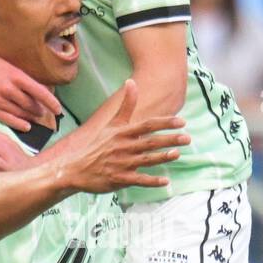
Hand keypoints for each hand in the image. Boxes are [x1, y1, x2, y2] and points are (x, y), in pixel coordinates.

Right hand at [0, 52, 61, 132]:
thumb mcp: (5, 65)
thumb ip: (20, 77)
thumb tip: (36, 87)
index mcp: (15, 75)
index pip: (40, 91)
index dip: (51, 102)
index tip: (58, 109)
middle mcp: (8, 88)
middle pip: (31, 104)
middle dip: (40, 110)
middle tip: (45, 113)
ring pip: (22, 113)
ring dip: (31, 117)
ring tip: (37, 118)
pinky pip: (9, 120)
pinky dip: (20, 124)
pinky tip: (27, 126)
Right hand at [68, 79, 189, 192]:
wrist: (75, 167)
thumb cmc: (97, 145)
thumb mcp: (111, 123)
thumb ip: (126, 105)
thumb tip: (131, 81)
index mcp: (123, 133)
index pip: (147, 125)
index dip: (165, 123)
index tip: (181, 122)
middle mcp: (123, 147)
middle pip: (150, 142)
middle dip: (170, 140)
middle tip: (187, 138)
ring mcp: (121, 164)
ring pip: (146, 160)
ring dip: (162, 157)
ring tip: (177, 154)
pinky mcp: (119, 179)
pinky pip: (139, 180)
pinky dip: (152, 181)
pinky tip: (165, 181)